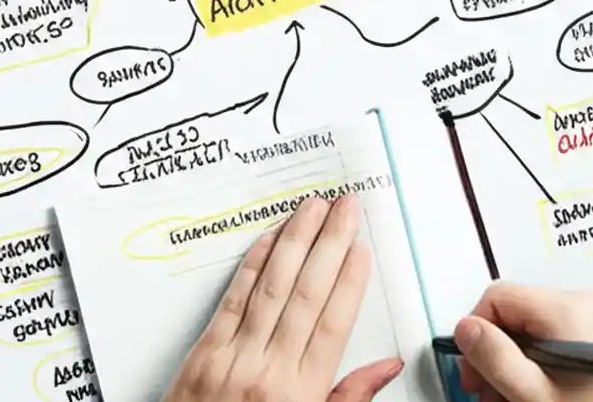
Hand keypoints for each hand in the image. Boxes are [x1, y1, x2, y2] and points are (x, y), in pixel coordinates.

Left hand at [164, 195, 403, 401]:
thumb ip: (349, 396)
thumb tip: (388, 365)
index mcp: (301, 391)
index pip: (334, 322)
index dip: (350, 281)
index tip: (361, 249)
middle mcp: (269, 368)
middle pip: (307, 293)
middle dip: (330, 244)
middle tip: (345, 209)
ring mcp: (234, 356)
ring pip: (272, 286)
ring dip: (295, 240)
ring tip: (312, 209)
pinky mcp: (205, 351)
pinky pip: (234, 298)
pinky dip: (253, 264)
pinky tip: (269, 238)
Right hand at [456, 283, 592, 401]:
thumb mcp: (535, 394)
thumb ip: (496, 359)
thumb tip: (466, 328)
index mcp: (570, 311)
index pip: (499, 297)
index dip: (477, 331)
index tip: (472, 367)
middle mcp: (587, 305)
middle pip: (516, 314)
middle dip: (494, 352)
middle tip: (485, 390)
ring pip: (533, 329)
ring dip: (514, 362)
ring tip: (508, 397)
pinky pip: (555, 337)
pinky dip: (538, 362)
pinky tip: (534, 391)